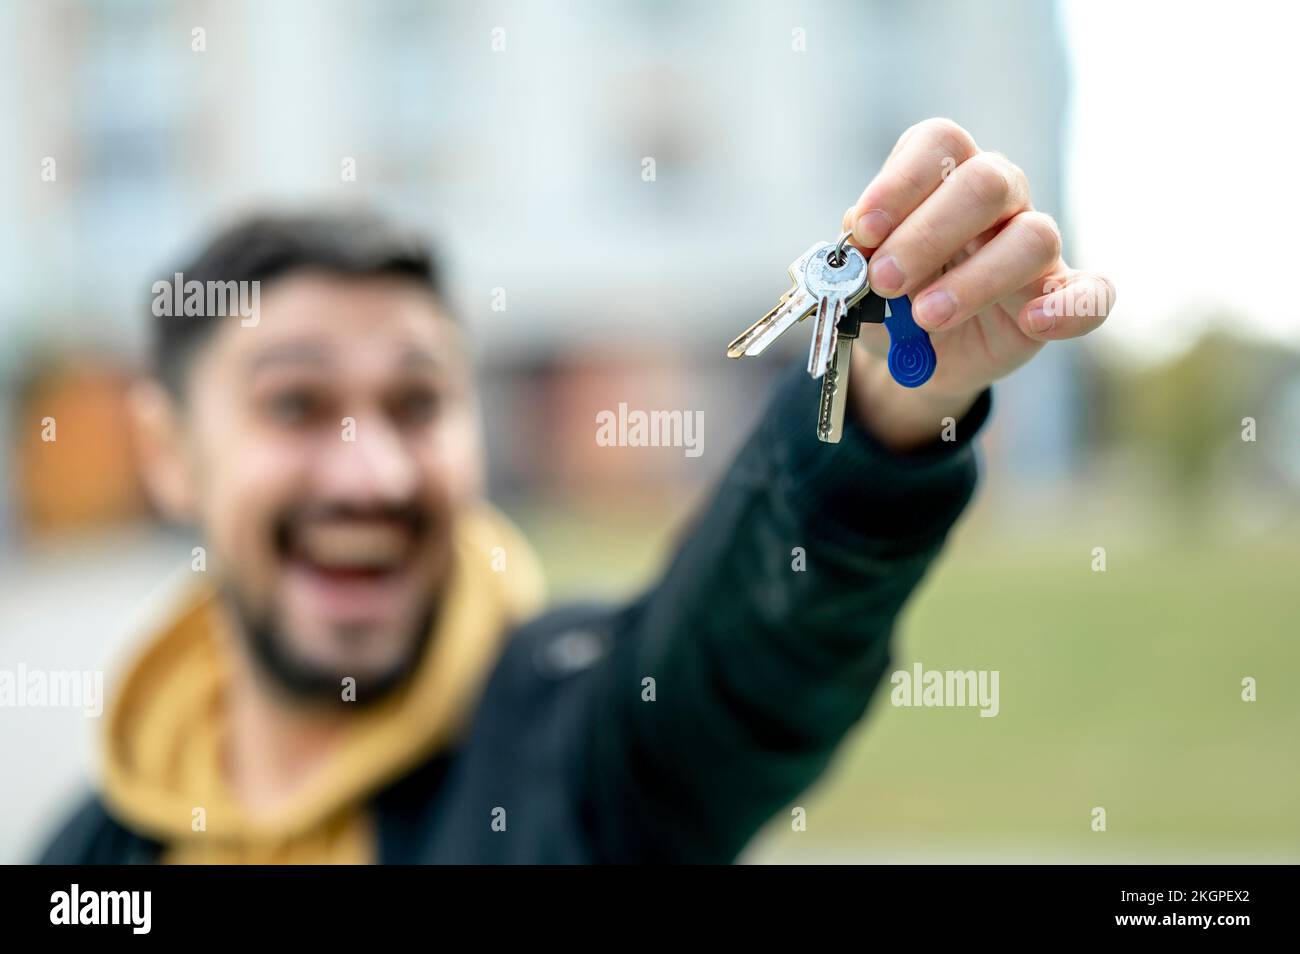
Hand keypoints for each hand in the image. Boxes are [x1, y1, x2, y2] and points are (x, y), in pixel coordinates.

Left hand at [842, 118, 1113, 451]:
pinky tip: (1034, 322)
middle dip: (926, 235)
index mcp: (946, 172)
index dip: (900, 182)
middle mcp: (999, 195)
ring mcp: (1035, 244)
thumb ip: (859, 255)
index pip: (938, 144)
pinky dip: (1070, 308)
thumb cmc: (890, 299)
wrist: (916, 354)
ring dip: (975, 279)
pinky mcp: (1059, 295)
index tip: (862, 229)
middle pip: (984, 184)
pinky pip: (1091, 294)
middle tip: (883, 280)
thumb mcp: (861, 279)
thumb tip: (857, 234)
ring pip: (1032, 237)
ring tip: (925, 316)